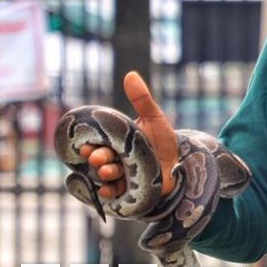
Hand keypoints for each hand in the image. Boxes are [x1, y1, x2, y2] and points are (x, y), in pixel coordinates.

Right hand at [81, 71, 178, 197]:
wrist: (179, 164)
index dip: (90, 145)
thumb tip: (130, 74)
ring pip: (106, 176)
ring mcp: (119, 176)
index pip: (97, 143)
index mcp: (115, 142)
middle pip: (100, 160)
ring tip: (108, 170)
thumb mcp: (154, 119)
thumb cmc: (162, 140)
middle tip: (98, 157)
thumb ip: (142, 100)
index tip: (87, 145)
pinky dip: (109, 191)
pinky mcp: (127, 190)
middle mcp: (113, 159)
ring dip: (105, 173)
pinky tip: (107, 189)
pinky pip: (114, 192)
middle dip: (98, 158)